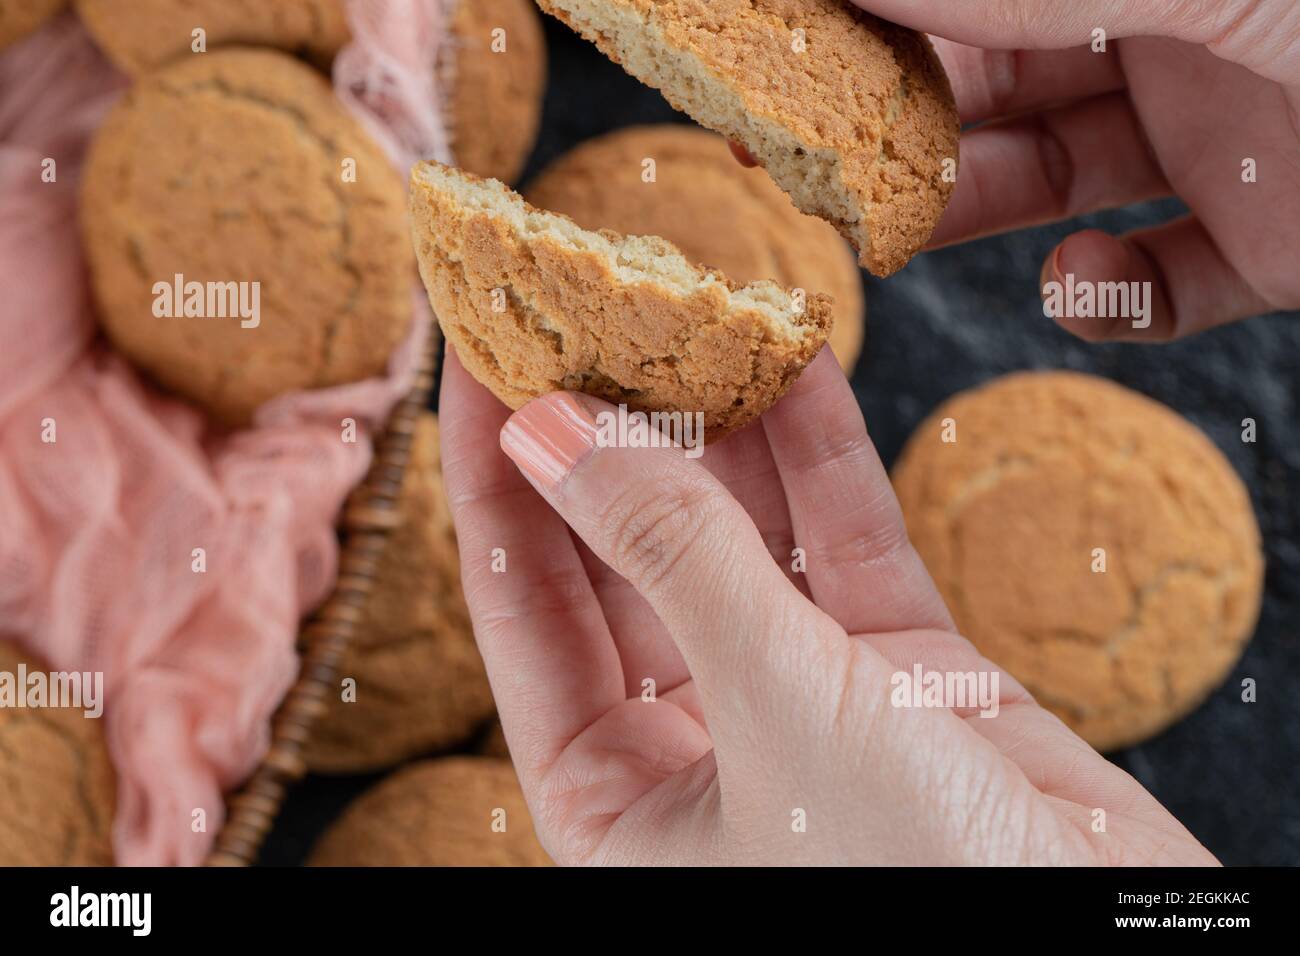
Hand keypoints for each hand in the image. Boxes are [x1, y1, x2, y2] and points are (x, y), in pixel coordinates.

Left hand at [440, 346, 1216, 864]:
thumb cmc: (925, 895)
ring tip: (686, 305)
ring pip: (738, 536)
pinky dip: (823, 455)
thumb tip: (555, 430)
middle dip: (606, 430)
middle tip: (582, 303)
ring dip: (718, 424)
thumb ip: (675, 561)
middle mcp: (697, 743)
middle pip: (621, 556)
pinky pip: (846, 542)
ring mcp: (801, 700)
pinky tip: (797, 358)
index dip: (492, 475)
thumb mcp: (779, 715)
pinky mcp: (905, 674)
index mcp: (615, 797)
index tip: (477, 353)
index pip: (521, 606)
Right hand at [851, 0, 1299, 341]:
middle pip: (1004, 94)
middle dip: (911, 129)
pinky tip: (1081, 277)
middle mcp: (1179, 52)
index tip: (803, 62)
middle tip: (826, 164)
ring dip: (968, 212)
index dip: (894, 28)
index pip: (990, 2)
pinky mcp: (1265, 252)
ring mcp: (1219, 154)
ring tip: (901, 233)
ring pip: (1058, 187)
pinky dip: (1106, 303)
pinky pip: (1160, 292)